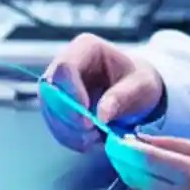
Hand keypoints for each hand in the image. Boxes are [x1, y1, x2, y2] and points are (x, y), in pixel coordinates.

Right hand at [41, 33, 163, 151]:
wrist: (136, 91)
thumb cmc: (139, 81)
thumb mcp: (141, 86)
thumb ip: (122, 97)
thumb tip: (101, 115)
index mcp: (86, 48)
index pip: (65, 68)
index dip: (72, 94)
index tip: (88, 118)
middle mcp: (65, 63)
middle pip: (50, 91)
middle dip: (69, 117)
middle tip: (91, 134)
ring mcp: (57, 85)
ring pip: (49, 110)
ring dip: (68, 131)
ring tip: (94, 140)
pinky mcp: (56, 105)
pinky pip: (54, 123)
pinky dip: (69, 137)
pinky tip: (87, 142)